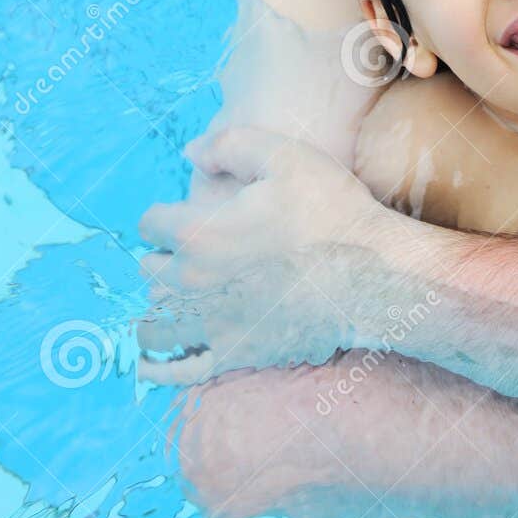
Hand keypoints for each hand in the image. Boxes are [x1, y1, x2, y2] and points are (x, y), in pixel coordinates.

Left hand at [137, 126, 407, 384]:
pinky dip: (156, 367)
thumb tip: (189, 152)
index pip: (150, 223)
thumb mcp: (285, 156)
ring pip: (154, 321)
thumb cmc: (330, 211)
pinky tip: (146, 363)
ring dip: (158, 306)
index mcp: (198, 232)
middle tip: (187, 251)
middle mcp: (194, 282)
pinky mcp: (234, 354)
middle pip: (150, 270)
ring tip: (172, 299)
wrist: (371, 274)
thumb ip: (228, 145)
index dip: (164, 214)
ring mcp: (211, 324)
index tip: (184, 214)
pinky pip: (178, 371)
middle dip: (162, 257)